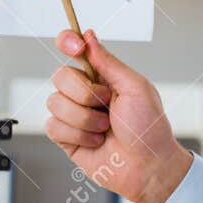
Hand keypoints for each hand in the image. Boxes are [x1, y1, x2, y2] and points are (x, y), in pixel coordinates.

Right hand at [46, 29, 193, 202]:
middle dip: (85, 93)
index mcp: (103, 76)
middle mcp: (85, 93)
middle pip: (60, 76)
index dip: (68, 42)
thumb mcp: (135, 88)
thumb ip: (109, 62)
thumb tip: (89, 36)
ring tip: (106, 129)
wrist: (148, 166)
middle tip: (108, 105)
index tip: (74, 46)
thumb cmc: (149, 128)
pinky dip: (78, 135)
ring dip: (85, 118)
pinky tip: (96, 142)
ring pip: (54, 102)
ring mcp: (74, 114)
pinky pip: (53, 126)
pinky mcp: (66, 137)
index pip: (74, 49)